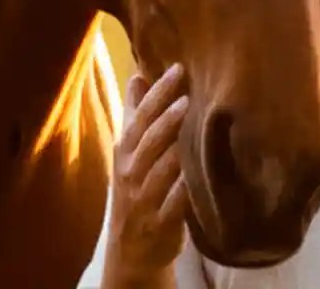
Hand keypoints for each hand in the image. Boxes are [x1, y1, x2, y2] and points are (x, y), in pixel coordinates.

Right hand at [103, 64, 189, 287]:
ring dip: (172, 148)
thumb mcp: (130, 152)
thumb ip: (135, 115)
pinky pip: (172, 204)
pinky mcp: (160, 223)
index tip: (178, 69)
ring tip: (189, 125)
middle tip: (185, 95)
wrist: (131, 249)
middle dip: (164, 117)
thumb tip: (138, 75)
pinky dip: (180, 189)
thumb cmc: (135, 190)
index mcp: (125, 152)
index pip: (140, 117)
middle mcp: (130, 173)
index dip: (157, 93)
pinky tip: (194, 174)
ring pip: (157, 170)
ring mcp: (143, 199)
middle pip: (147, 141)